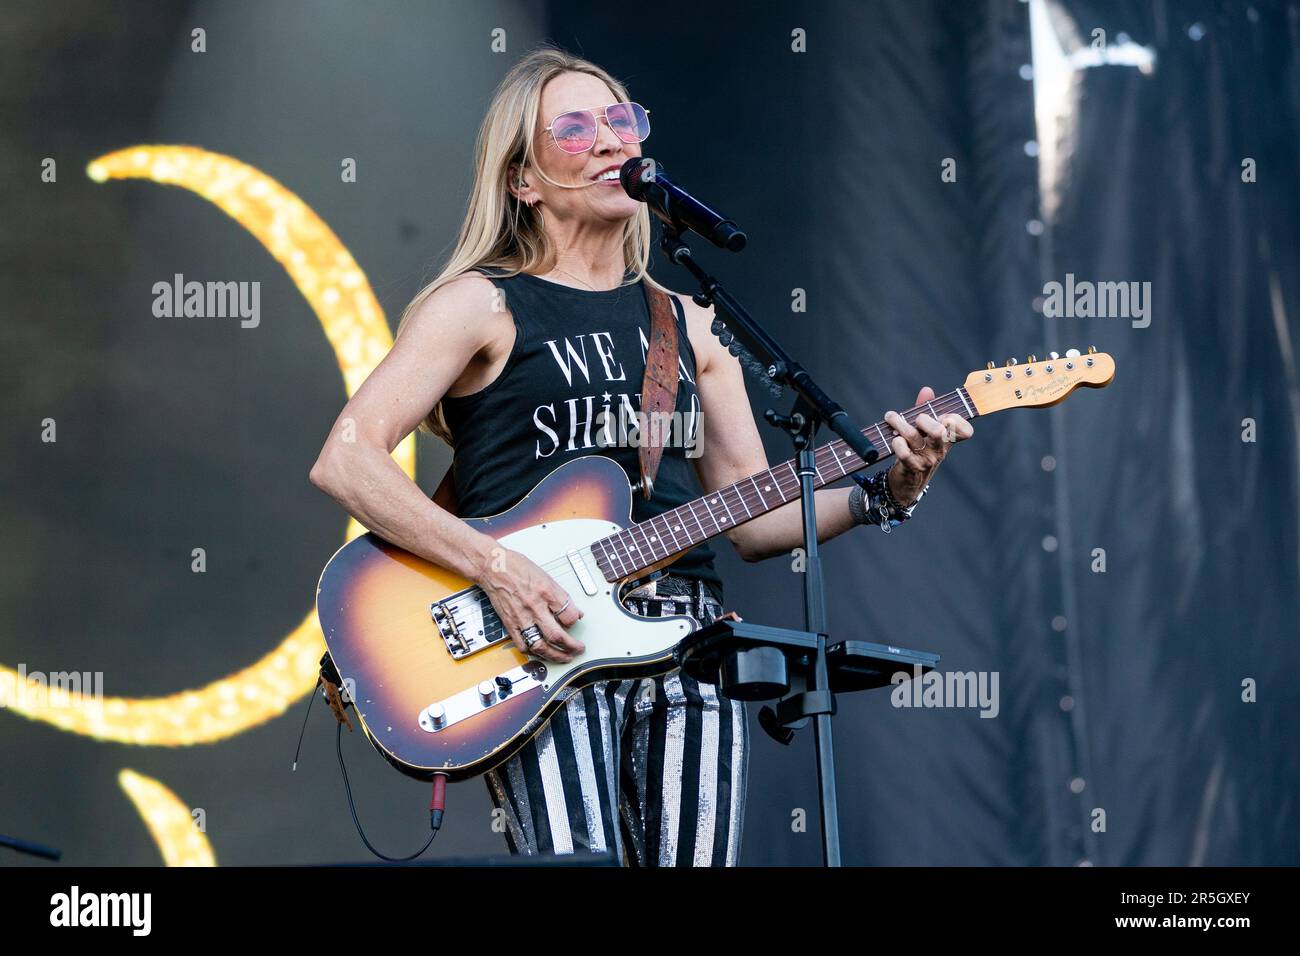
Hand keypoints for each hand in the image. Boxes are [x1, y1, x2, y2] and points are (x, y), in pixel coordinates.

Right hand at [477, 546, 584, 662]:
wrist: (493, 568)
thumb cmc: (518, 568)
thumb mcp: (547, 577)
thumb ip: (562, 597)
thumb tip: (576, 611)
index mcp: (546, 592)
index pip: (569, 616)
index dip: (575, 622)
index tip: (575, 622)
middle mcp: (534, 607)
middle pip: (556, 635)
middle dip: (571, 647)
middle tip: (578, 649)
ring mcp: (521, 617)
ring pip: (540, 645)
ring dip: (554, 655)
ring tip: (563, 657)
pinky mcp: (510, 623)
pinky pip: (522, 644)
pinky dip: (532, 652)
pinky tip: (540, 652)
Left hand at [882, 386, 973, 506]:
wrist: (907, 484)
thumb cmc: (917, 452)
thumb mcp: (923, 432)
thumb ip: (926, 409)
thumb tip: (927, 390)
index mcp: (947, 440)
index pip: (965, 431)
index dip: (957, 420)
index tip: (944, 416)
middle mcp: (940, 450)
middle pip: (939, 430)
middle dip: (924, 418)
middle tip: (915, 418)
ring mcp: (927, 460)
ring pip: (913, 436)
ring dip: (899, 422)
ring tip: (891, 417)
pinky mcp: (911, 468)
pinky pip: (903, 452)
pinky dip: (896, 442)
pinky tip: (893, 439)